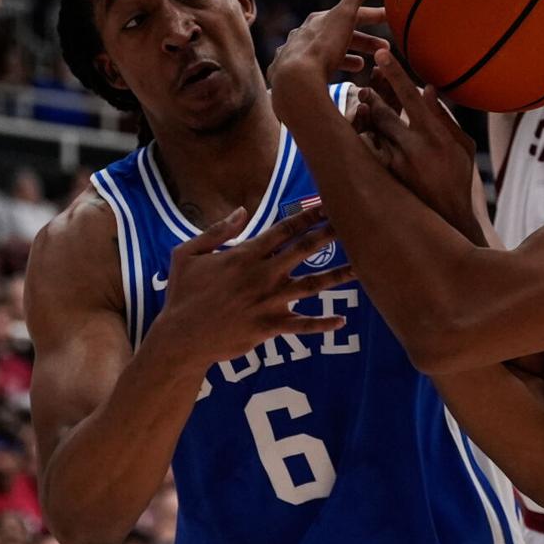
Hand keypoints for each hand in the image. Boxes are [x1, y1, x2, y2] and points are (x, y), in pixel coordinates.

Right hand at [156, 204, 354, 364]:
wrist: (181, 337)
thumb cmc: (181, 294)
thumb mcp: (187, 254)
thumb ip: (217, 231)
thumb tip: (242, 212)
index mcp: (245, 254)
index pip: (284, 230)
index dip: (308, 217)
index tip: (328, 207)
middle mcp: (262, 275)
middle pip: (304, 251)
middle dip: (330, 236)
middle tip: (353, 225)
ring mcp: (268, 301)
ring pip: (312, 286)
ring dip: (338, 276)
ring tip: (362, 268)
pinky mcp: (270, 326)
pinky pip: (302, 325)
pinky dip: (322, 324)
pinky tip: (342, 321)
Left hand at [269, 0, 388, 117]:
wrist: (295, 80)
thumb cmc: (323, 47)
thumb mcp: (344, 17)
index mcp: (317, 20)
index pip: (348, 13)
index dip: (370, 16)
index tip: (388, 19)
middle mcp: (301, 35)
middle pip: (336, 35)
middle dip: (361, 41)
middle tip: (383, 50)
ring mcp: (293, 56)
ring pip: (321, 53)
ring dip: (343, 57)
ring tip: (360, 66)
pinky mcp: (288, 76)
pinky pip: (309, 71)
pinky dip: (323, 71)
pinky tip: (328, 78)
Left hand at [356, 48, 482, 242]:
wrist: (446, 219)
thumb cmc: (458, 178)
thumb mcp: (463, 146)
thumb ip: (445, 117)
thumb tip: (428, 88)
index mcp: (436, 137)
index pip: (411, 98)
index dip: (396, 74)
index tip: (382, 54)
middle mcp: (412, 149)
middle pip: (383, 111)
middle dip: (374, 93)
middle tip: (370, 80)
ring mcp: (394, 164)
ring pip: (371, 128)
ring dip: (366, 111)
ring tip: (366, 99)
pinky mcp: (382, 177)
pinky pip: (366, 147)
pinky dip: (363, 133)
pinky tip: (364, 125)